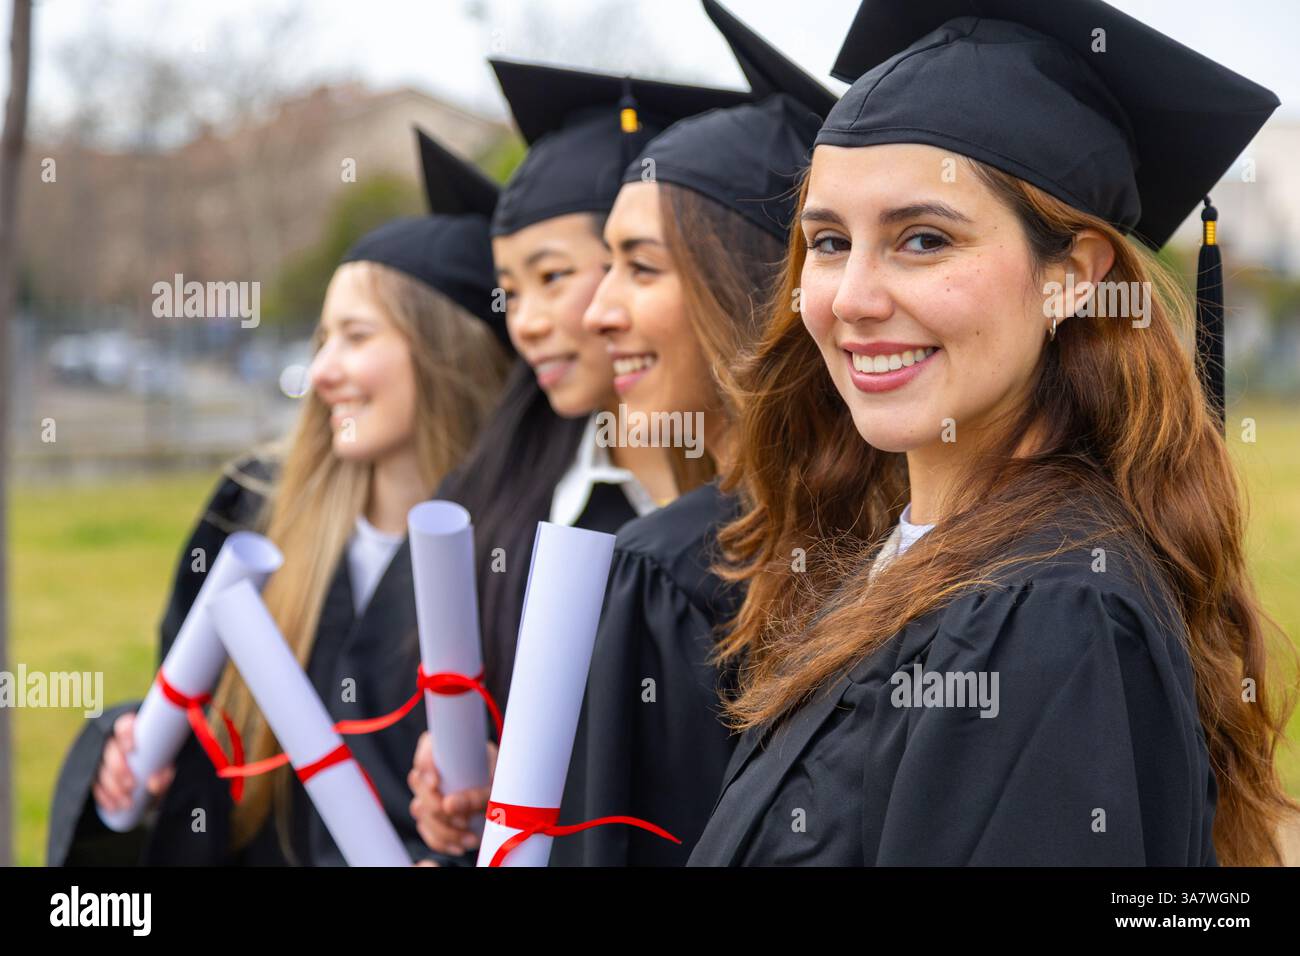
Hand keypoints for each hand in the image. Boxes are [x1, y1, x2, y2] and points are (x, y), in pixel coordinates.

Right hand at [92, 712, 174, 814]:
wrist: (156, 782)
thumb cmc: (163, 767)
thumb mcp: (168, 770)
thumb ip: (165, 775)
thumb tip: (153, 784)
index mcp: (135, 730)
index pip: (124, 725)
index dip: (125, 734)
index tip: (132, 748)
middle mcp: (116, 741)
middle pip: (109, 750)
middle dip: (118, 769)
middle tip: (131, 786)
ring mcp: (104, 758)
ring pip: (100, 769)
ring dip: (112, 787)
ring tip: (127, 802)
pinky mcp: (96, 774)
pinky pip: (94, 784)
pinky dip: (104, 796)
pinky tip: (112, 806)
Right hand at [407, 730, 496, 855]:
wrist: (506, 799)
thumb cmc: (501, 782)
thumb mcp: (496, 784)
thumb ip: (476, 793)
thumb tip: (449, 805)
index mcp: (450, 749)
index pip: (426, 747)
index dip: (425, 763)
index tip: (436, 783)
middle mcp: (434, 768)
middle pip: (417, 782)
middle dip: (436, 806)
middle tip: (462, 820)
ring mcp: (428, 792)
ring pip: (419, 810)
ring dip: (443, 829)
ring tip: (471, 838)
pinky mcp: (429, 814)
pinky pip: (425, 830)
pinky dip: (441, 842)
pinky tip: (460, 845)